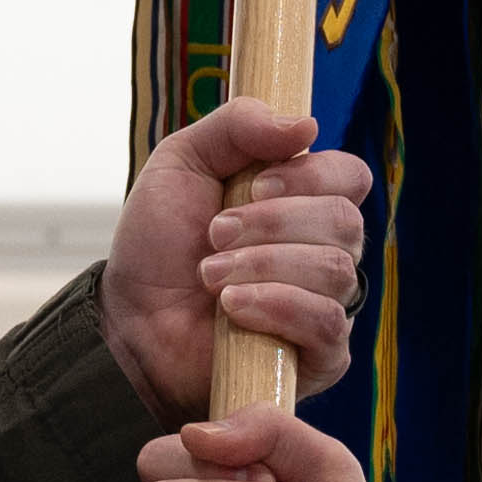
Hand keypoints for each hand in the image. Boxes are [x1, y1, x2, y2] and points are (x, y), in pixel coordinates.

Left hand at [100, 99, 373, 416]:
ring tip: (210, 276)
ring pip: (335, 270)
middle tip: (214, 234)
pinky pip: (328, 323)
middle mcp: (324, 250)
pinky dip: (277, 307)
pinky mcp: (322, 356)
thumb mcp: (182, 162)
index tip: (253, 187)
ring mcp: (327, 303)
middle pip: (344, 221)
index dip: (310, 176)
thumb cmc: (159, 246)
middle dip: (271, 224)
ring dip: (263, 266)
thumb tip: (308, 125)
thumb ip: (238, 126)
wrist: (131, 321)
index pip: (350, 176)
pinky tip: (233, 309)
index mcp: (303, 201)